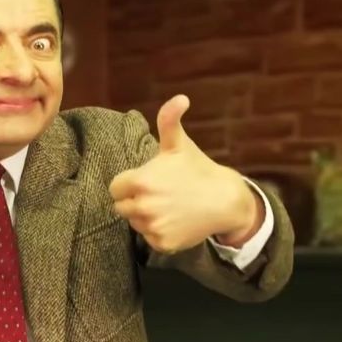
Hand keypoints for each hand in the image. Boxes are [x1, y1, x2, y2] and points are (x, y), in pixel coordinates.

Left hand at [109, 94, 261, 252]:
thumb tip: (180, 98)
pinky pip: (148, 238)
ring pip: (134, 223)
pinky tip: (174, 220)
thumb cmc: (197, 169)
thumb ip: (169, 120)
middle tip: (159, 194)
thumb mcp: (179, 144)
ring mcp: (152, 227)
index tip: (147, 181)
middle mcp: (143, 207)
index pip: (115, 188)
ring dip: (145, 216)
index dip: (128, 184)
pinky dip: (158, 232)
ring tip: (168, 206)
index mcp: (140, 182)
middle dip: (135, 200)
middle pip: (121, 207)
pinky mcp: (162, 243)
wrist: (226, 200)